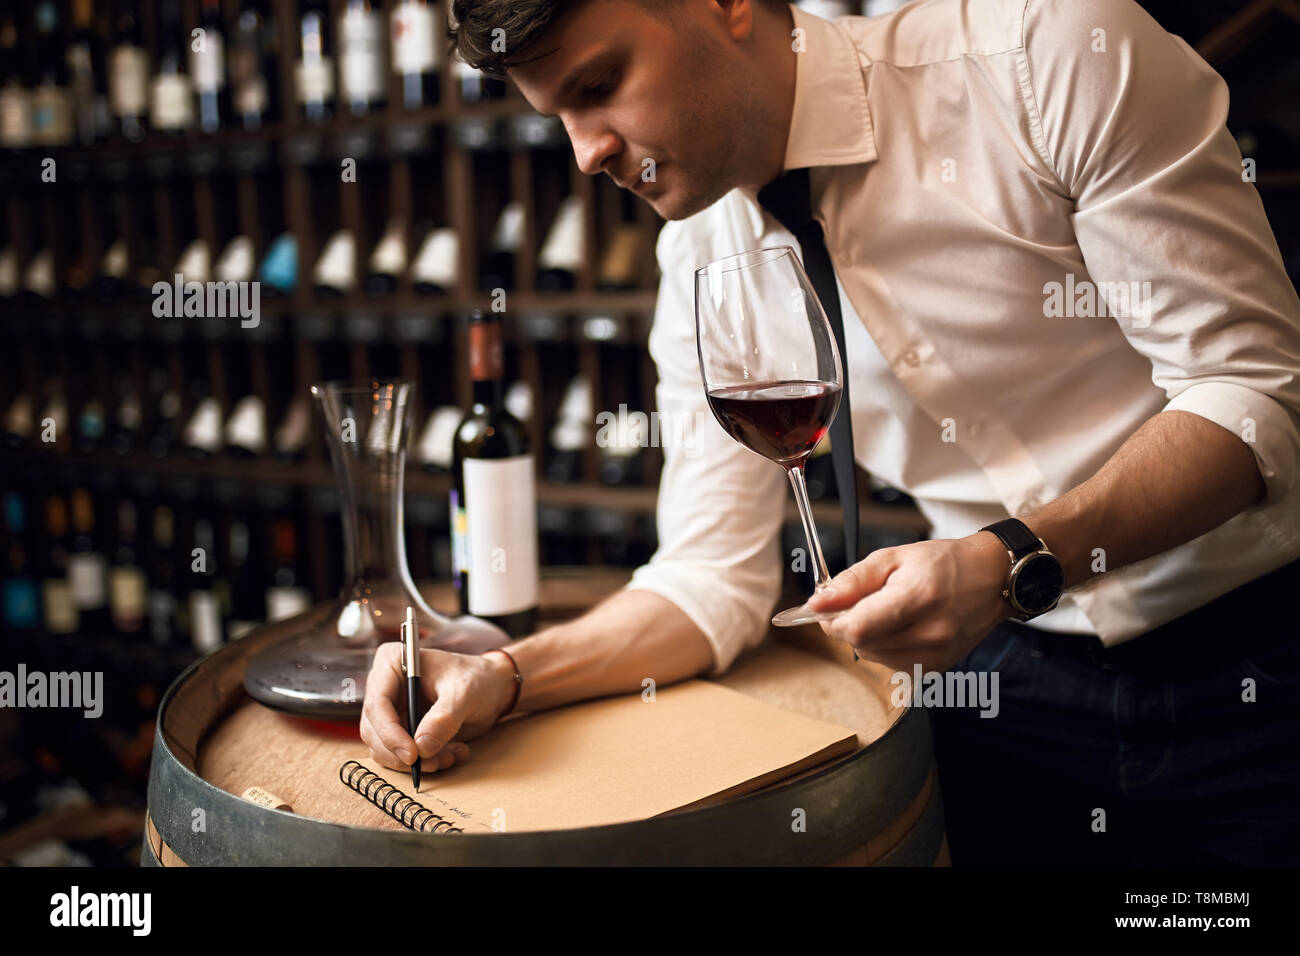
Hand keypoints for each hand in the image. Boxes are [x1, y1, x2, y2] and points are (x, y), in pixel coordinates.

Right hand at [359, 644, 517, 774]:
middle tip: (435, 763)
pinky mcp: (400, 730)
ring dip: (416, 762)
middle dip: (403, 754)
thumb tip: (421, 746)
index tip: (413, 755)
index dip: (390, 734)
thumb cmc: (477, 678)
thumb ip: (444, 717)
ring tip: (450, 756)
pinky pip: (401, 756)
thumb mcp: (465, 692)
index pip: (377, 704)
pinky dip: (424, 762)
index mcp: (392, 663)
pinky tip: (451, 754)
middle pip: (374, 731)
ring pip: (385, 749)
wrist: (491, 687)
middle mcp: (384, 687)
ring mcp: (390, 710)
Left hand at [806, 533, 1012, 671]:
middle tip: (863, 601)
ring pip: (871, 656)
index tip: (828, 607)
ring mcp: (934, 656)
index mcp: (917, 599)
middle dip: (849, 624)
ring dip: (867, 635)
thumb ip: (852, 582)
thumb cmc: (944, 563)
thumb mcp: (893, 557)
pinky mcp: (935, 669)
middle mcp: (929, 634)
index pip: (857, 628)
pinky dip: (884, 645)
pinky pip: (889, 663)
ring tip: (889, 610)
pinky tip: (902, 626)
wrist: (990, 580)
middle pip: (861, 644)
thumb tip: (817, 603)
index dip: (833, 620)